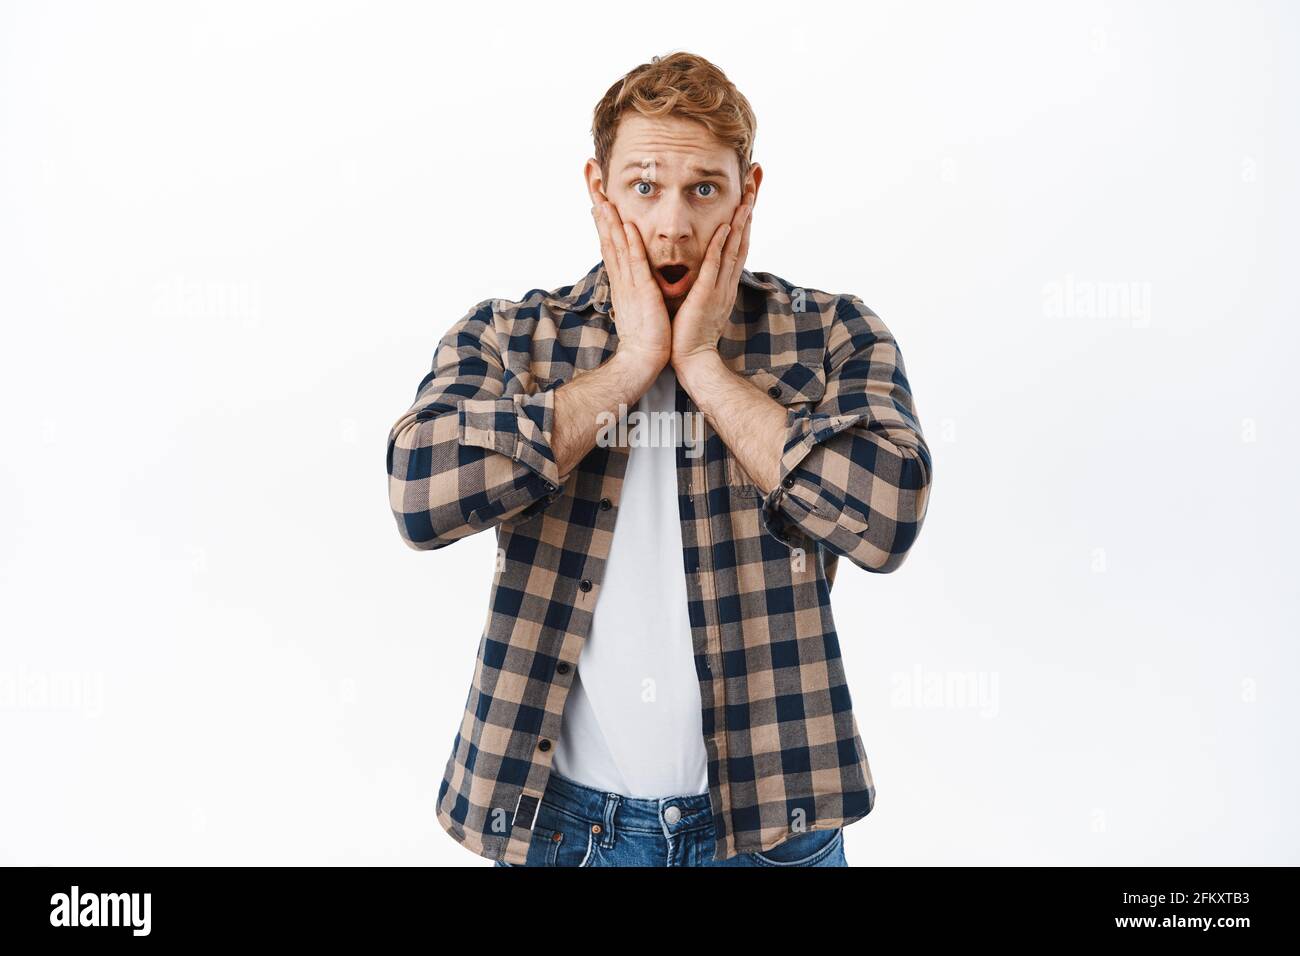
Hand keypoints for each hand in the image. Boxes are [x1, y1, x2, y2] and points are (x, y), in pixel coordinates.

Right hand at [591, 192, 671, 373]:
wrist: (642, 358)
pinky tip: (626, 226)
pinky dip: (631, 244)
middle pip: (608, 241)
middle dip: (601, 215)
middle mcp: (621, 280)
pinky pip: (636, 263)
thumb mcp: (637, 305)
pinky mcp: (642, 292)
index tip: (599, 203)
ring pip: (617, 247)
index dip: (604, 224)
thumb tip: (634, 277)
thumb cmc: (645, 335)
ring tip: (604, 200)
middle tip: (594, 190)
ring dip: (611, 223)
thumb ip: (635, 288)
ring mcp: (629, 285)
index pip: (611, 247)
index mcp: (621, 282)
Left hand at [670, 186, 753, 370]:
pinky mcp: (706, 295)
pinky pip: (715, 265)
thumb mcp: (701, 302)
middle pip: (742, 239)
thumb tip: (702, 269)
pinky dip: (721, 245)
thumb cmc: (691, 334)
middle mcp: (727, 282)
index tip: (748, 196)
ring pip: (733, 248)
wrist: (692, 360)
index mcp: (725, 283)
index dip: (744, 219)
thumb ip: (704, 283)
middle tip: (755, 183)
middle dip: (749, 211)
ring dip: (741, 221)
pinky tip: (726, 227)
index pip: (737, 245)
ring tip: (747, 196)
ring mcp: (719, 288)